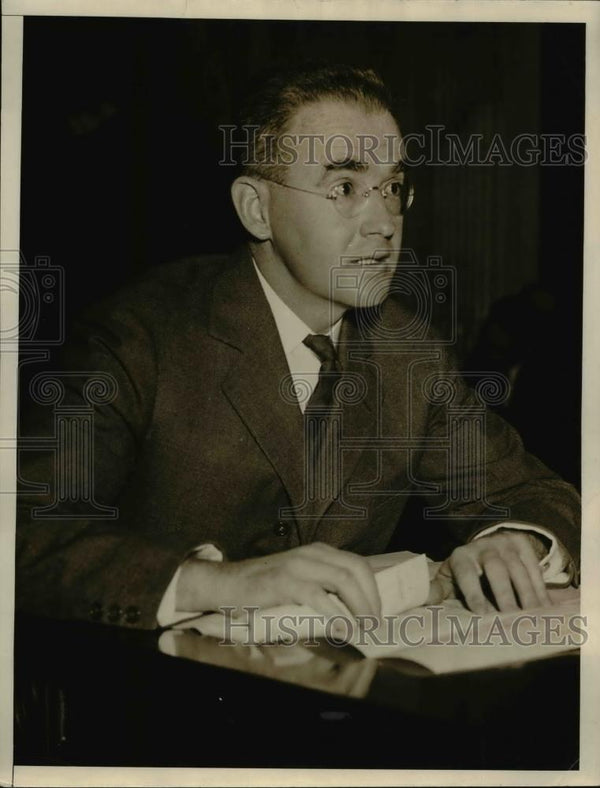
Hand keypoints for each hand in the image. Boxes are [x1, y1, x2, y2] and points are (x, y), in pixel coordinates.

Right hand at [176, 542, 380, 618]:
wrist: (227, 584)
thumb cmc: (264, 588)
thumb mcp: (298, 580)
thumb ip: (322, 587)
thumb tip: (353, 611)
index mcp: (318, 552)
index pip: (358, 564)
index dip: (374, 589)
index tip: (378, 613)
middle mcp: (311, 554)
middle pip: (356, 570)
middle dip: (372, 597)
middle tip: (375, 623)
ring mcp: (297, 566)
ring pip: (342, 579)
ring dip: (359, 605)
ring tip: (364, 627)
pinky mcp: (283, 582)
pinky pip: (317, 596)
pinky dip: (334, 613)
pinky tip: (342, 628)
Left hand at [427, 532, 551, 613]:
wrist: (486, 544)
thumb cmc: (466, 572)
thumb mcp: (449, 578)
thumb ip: (438, 590)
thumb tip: (424, 599)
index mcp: (461, 557)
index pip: (466, 574)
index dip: (474, 593)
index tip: (482, 614)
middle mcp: (482, 547)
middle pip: (496, 568)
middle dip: (504, 594)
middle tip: (512, 618)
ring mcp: (504, 544)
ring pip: (518, 568)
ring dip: (527, 594)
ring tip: (533, 617)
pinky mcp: (521, 544)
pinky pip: (533, 566)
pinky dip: (540, 588)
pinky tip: (544, 608)